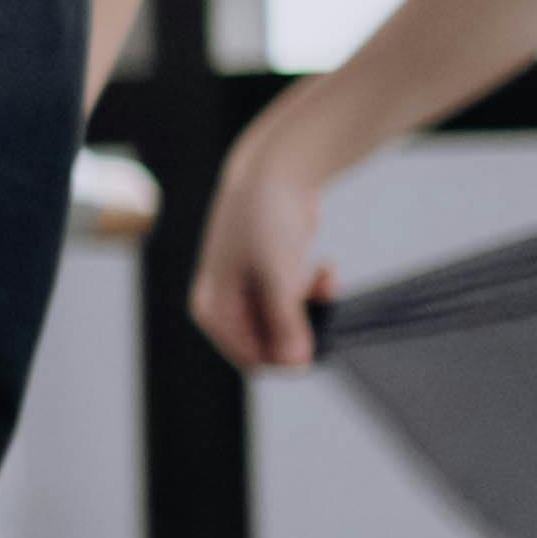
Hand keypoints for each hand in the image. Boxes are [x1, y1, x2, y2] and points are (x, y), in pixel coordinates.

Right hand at [188, 142, 334, 371]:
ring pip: (288, 325)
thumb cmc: (263, 218)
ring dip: (312, 308)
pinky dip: (315, 292)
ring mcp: (246, 293)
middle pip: (272, 344)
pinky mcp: (267, 279)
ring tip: (323, 279)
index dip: (289, 355)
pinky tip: (323, 271)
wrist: (274, 172)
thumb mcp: (278, 276)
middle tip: (320, 300)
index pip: (253, 360)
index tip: (316, 334)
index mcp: (213, 310)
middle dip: (302, 327)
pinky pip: (296, 304)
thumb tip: (296, 365)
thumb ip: (286, 324)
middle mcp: (225, 306)